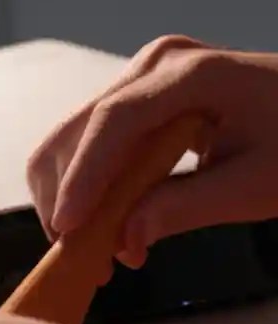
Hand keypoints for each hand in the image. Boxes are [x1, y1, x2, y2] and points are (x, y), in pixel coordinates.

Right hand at [26, 34, 277, 267]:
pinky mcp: (132, 101)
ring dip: (66, 196)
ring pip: (69, 140)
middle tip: (82, 257)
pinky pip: (86, 144)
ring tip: (93, 249)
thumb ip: (188, 207)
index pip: (114, 120)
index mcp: (192, 74)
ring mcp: (139, 81)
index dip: (84, 175)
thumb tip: (125, 240)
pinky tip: (99, 225)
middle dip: (67, 196)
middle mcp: (153, 66)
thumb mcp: (258, 185)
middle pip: (77, 129)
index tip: (67, 226)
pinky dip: (81, 188)